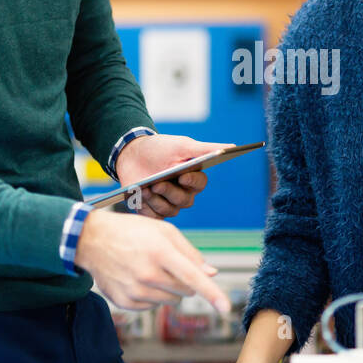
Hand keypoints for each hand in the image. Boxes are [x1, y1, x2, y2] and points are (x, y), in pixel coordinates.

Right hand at [75, 209, 230, 313]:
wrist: (92, 240)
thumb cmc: (132, 232)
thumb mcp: (163, 231)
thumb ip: (190, 253)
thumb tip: (212, 273)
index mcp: (160, 252)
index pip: (192, 277)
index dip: (212, 293)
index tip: (226, 307)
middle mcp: (147, 274)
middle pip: (186, 291)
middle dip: (185, 281)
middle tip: (168, 264)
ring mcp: (134, 291)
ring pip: (171, 301)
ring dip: (169, 289)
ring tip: (149, 269)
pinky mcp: (125, 302)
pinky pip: (153, 307)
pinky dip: (152, 295)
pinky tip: (138, 278)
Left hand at [114, 134, 232, 219]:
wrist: (130, 154)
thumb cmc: (159, 149)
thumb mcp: (181, 146)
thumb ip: (205, 149)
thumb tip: (232, 146)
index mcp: (192, 177)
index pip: (200, 184)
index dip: (192, 182)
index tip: (182, 176)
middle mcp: (182, 193)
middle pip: (184, 201)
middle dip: (169, 192)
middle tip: (156, 183)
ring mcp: (167, 203)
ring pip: (169, 211)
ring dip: (156, 199)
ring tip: (144, 188)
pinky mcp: (152, 210)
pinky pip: (154, 216)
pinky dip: (146, 207)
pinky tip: (139, 196)